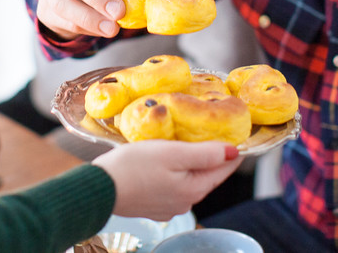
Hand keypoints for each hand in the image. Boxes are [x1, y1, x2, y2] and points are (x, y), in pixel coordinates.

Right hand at [93, 140, 242, 220]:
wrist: (99, 188)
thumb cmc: (133, 166)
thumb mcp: (172, 152)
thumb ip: (204, 153)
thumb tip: (233, 152)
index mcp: (194, 188)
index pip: (224, 168)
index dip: (232, 150)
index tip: (237, 134)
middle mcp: (185, 202)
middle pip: (207, 174)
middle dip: (210, 155)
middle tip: (210, 132)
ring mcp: (169, 206)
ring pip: (188, 180)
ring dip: (190, 163)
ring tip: (185, 143)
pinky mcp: (153, 206)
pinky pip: (171, 186)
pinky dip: (173, 172)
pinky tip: (163, 161)